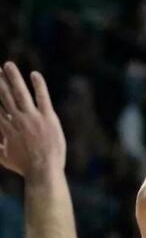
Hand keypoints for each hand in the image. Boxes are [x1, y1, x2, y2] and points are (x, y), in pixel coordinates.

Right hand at [0, 62, 65, 176]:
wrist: (43, 172)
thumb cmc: (25, 168)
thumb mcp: (5, 159)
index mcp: (6, 128)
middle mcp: (17, 120)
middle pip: (4, 96)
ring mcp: (32, 118)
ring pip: (20, 92)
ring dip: (13, 77)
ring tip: (8, 65)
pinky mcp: (48, 118)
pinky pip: (42, 98)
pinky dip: (38, 85)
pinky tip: (34, 74)